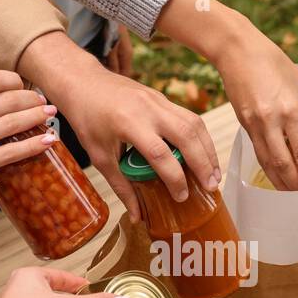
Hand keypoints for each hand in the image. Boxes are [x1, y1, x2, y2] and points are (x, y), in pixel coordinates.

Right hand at [0, 71, 56, 224]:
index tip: (24, 86)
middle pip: (7, 100)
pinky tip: (46, 142)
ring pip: (11, 124)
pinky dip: (32, 146)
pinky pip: (8, 154)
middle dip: (31, 98)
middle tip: (44, 101)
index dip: (15, 81)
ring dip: (36, 118)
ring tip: (50, 115)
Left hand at [20, 31, 217, 221]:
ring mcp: (158, 100)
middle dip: (203, 163)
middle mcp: (148, 108)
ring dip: (208, 149)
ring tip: (215, 174)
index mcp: (128, 122)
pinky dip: (201, 137)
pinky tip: (204, 155)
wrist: (83, 82)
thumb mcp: (99, 155)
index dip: (174, 178)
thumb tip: (137, 216)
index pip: (159, 153)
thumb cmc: (87, 119)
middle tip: (211, 187)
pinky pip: (189, 117)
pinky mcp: (163, 97)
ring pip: (194, 123)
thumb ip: (121, 185)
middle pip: (186, 136)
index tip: (182, 197)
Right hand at [213, 29, 297, 189]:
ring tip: (289, 194)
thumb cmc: (270, 59)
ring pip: (267, 161)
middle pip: (283, 163)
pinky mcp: (243, 123)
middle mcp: (271, 121)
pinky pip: (257, 151)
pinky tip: (273, 175)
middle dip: (294, 184)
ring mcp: (255, 124)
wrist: (235, 50)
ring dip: (278, 181)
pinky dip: (266, 166)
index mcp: (290, 109)